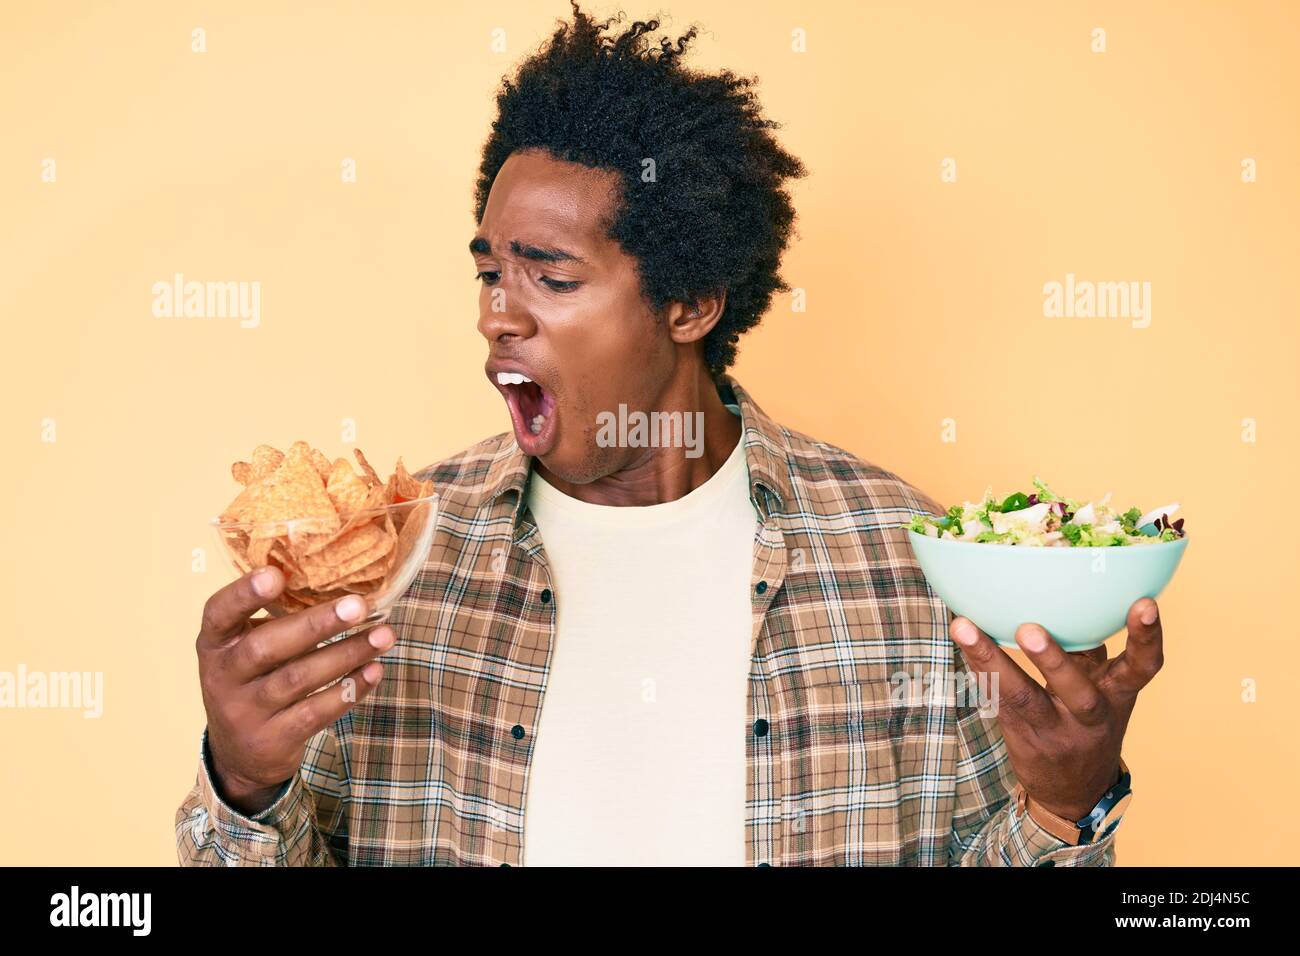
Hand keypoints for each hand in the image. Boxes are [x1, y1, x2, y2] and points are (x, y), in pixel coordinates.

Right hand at [195, 567, 392, 815]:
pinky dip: (350, 689)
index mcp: (215, 643)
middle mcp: (223, 676)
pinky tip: (374, 670)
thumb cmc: (253, 681)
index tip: (275, 574)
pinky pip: (316, 712)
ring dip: (347, 654)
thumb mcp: (245, 649)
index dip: (243, 593)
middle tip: (359, 606)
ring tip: (384, 635)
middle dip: (317, 624)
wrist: (239, 756)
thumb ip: (274, 619)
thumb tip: (336, 579)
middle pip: (266, 646)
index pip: (219, 613)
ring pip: (299, 678)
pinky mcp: (273, 739)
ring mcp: (245, 712)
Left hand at [949, 597, 1162, 820]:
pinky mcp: (1021, 736)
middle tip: (1029, 630)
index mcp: (1118, 696)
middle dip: (1053, 661)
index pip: (1143, 668)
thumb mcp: (1103, 691)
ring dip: (991, 660)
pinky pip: (996, 698)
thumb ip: (1088, 652)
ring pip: (1021, 697)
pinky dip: (977, 666)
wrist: (1075, 793)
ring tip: (964, 628)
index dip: (1148, 638)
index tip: (1145, 604)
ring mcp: (1055, 731)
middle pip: (1077, 691)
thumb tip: (1068, 597)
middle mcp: (1091, 717)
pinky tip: (960, 639)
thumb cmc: (1087, 723)